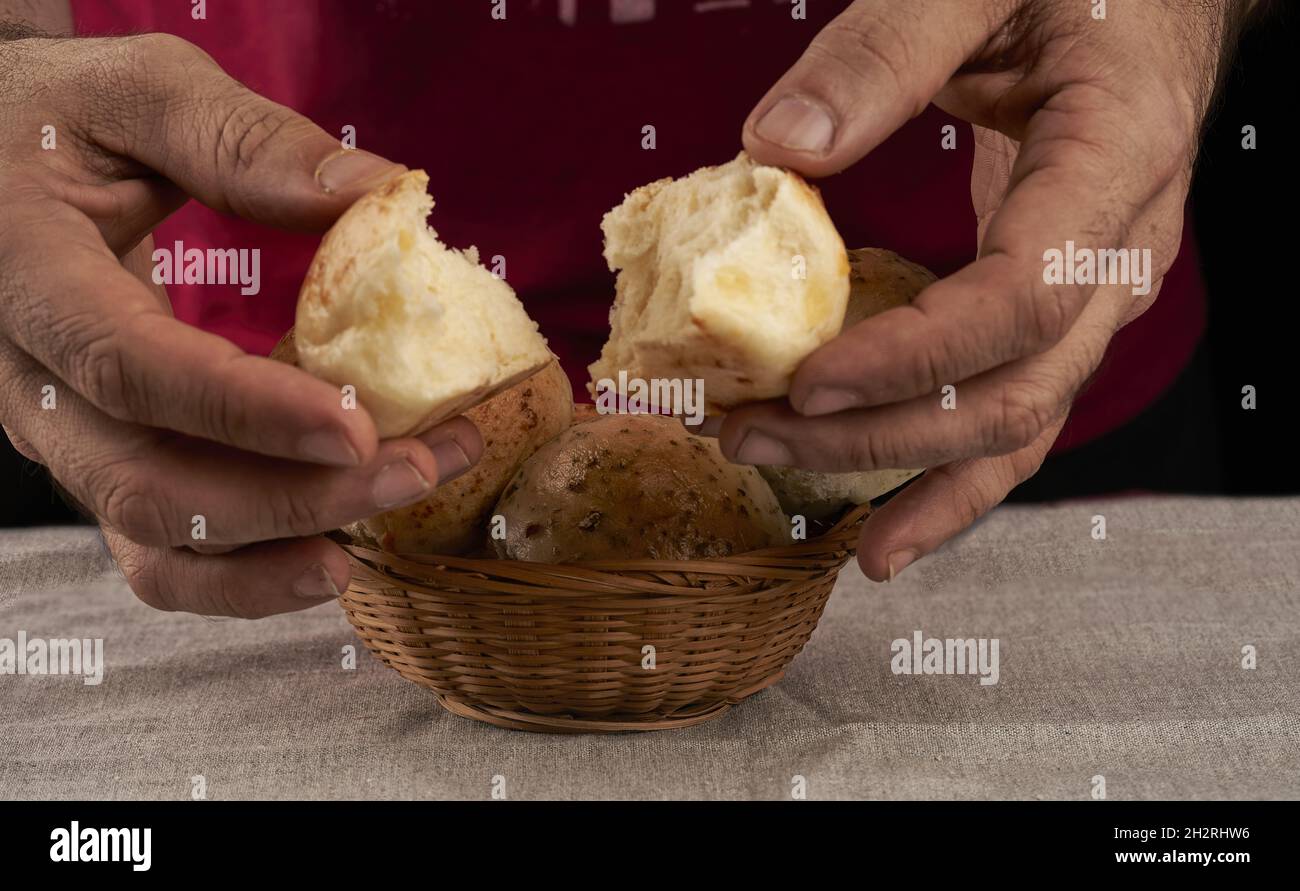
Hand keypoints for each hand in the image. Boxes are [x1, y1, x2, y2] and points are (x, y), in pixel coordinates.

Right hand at [0, 31, 481, 616]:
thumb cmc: (55, 122)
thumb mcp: (136, 91)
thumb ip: (243, 141)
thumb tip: (382, 197)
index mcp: (27, 279)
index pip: (127, 367)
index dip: (244, 412)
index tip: (357, 428)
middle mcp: (31, 384)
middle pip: (150, 483)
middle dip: (294, 496)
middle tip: (416, 468)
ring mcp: (66, 440)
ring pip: (158, 542)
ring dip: (288, 546)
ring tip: (398, 512)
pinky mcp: (106, 465)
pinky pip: (167, 556)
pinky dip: (253, 574)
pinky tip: (336, 551)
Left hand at [730, 0, 1246, 579]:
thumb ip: (887, 50)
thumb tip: (775, 149)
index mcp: (1113, 165)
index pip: (1021, 298)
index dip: (914, 355)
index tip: (806, 381)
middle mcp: (1118, 253)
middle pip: (1013, 392)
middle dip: (878, 434)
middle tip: (753, 438)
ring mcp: (1095, 292)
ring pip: (1018, 426)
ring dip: (902, 473)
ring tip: (795, 497)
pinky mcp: (1056, 306)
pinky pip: (1011, 409)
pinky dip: (947, 476)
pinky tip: (883, 526)